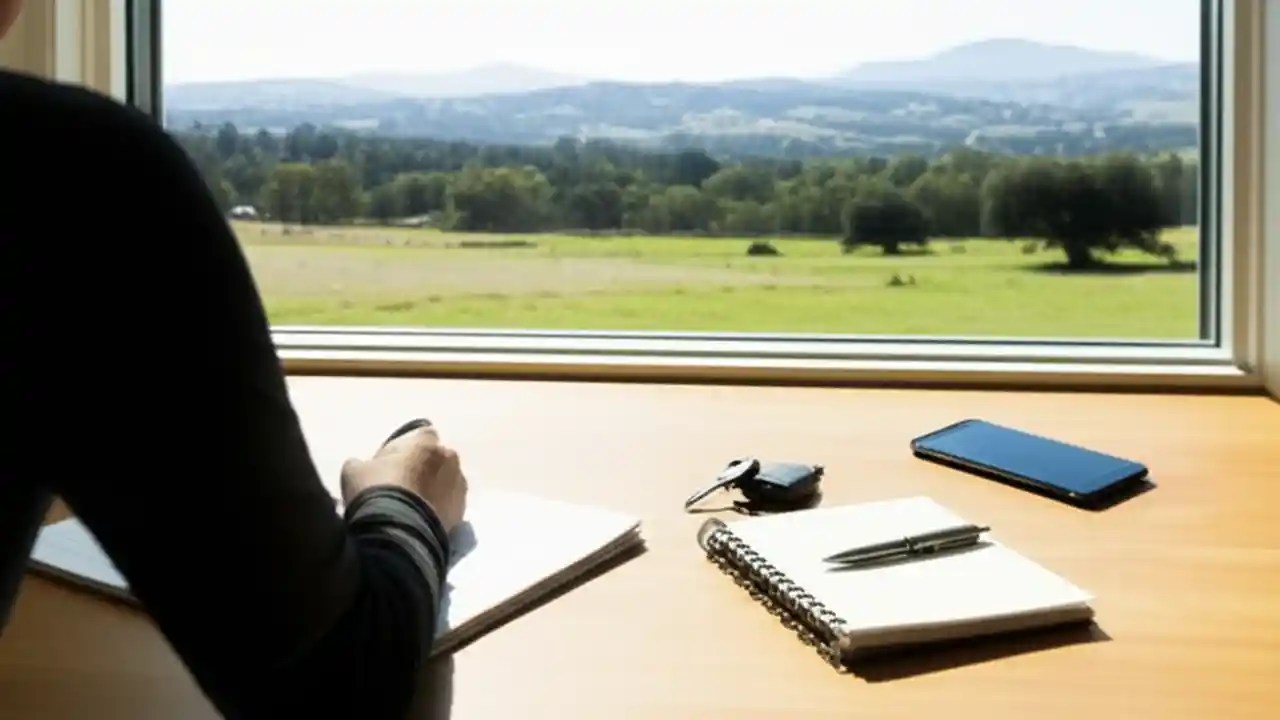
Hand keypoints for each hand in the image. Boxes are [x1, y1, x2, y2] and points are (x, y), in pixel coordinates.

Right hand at [340, 422, 467, 532]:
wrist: (396, 531)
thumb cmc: (375, 490)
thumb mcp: (355, 471)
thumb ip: (364, 463)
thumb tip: (363, 466)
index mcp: (425, 441)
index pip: (422, 434)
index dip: (408, 448)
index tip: (396, 461)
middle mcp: (449, 458)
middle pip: (437, 459)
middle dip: (425, 468)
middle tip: (404, 486)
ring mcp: (459, 486)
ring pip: (447, 483)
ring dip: (434, 489)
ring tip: (413, 507)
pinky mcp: (462, 512)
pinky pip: (450, 505)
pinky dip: (439, 509)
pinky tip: (421, 520)